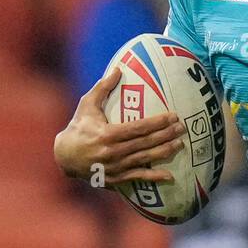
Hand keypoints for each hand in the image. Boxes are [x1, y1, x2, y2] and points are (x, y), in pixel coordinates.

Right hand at [54, 66, 184, 183]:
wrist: (65, 157)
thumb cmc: (78, 127)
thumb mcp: (87, 105)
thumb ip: (102, 88)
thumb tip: (118, 69)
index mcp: (107, 134)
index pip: (138, 127)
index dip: (157, 122)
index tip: (173, 116)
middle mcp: (113, 152)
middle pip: (145, 142)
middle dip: (166, 135)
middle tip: (182, 128)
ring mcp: (116, 167)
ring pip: (145, 159)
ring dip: (164, 152)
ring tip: (180, 144)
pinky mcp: (116, 178)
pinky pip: (138, 178)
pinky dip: (154, 177)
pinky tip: (170, 175)